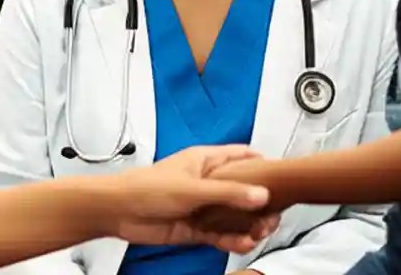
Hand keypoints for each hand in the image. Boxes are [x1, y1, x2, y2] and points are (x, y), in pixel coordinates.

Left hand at [106, 145, 280, 253]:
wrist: (119, 211)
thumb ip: (228, 192)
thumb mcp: (193, 187)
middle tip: (271, 216)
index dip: (262, 165)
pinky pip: (221, 235)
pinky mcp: (195, 227)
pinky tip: (242, 243)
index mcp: (205, 160)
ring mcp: (202, 206)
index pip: (242, 157)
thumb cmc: (145, 187)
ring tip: (258, 234)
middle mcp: (206, 182)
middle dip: (259, 204)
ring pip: (234, 216)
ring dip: (248, 226)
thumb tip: (261, 194)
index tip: (281, 176)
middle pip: (243, 191)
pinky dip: (233, 240)